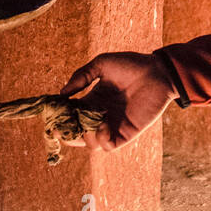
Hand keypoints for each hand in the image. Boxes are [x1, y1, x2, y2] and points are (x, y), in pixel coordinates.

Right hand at [59, 52, 178, 150]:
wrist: (157, 72)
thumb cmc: (131, 64)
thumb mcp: (101, 65)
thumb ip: (80, 77)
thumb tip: (61, 94)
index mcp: (92, 100)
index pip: (69, 115)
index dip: (58, 116)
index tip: (52, 112)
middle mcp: (99, 115)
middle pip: (76, 134)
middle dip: (66, 132)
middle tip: (63, 124)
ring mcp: (112, 126)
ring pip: (89, 144)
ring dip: (85, 135)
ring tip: (92, 119)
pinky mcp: (126, 133)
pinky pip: (108, 146)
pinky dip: (101, 139)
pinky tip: (104, 124)